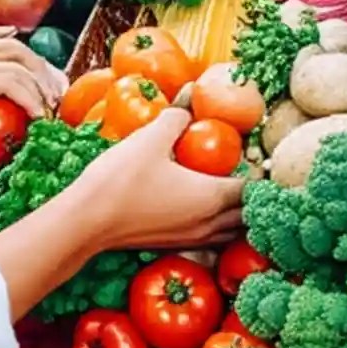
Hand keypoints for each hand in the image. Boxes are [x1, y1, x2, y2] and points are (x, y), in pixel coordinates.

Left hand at [0, 28, 67, 178]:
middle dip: (42, 80)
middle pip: (16, 59)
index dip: (33, 99)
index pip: (10, 81)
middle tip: (56, 104)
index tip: (43, 121)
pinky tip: (15, 36)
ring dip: (31, 60)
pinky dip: (2, 37)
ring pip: (3, 45)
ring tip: (49, 79)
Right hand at [0, 108, 244, 319]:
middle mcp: (209, 224)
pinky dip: (217, 227)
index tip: (260, 162)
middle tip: (250, 177)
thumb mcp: (151, 139)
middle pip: (247, 216)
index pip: (252, 191)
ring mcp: (192, 239)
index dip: (260, 176)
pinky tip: (204, 212)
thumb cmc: (121, 180)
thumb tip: (189, 102)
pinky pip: (211, 240)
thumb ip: (176, 117)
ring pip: (230, 232)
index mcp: (212, 197)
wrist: (86, 222)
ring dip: (238, 217)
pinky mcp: (174, 245)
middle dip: (254, 199)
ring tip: (234, 197)